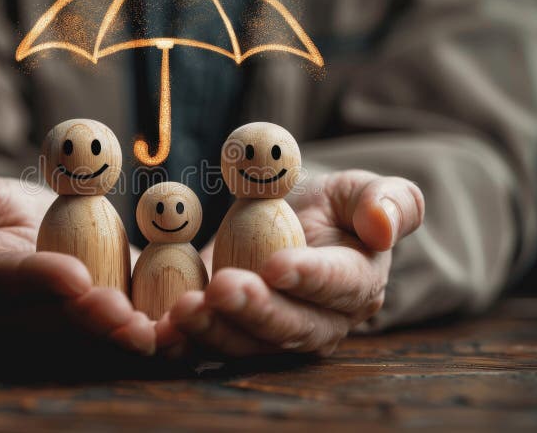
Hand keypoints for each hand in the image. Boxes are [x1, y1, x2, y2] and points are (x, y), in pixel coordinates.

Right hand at [0, 175, 154, 354]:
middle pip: (53, 322)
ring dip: (121, 338)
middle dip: (89, 319)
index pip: (7, 281)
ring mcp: (52, 332)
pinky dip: (150, 338)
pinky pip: (118, 337)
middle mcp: (10, 321)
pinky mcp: (91, 331)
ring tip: (152, 330)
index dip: (40, 281)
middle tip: (123, 310)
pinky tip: (176, 332)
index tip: (74, 276)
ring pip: (88, 340)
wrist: (33, 232)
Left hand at [156, 170, 424, 357]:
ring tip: (182, 309)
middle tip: (222, 288)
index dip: (310, 278)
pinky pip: (199, 345)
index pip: (340, 287)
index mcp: (354, 285)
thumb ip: (389, 201)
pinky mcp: (225, 334)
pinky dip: (172, 339)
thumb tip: (385, 225)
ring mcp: (267, 336)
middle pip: (288, 329)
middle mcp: (314, 323)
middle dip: (254, 312)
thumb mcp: (360, 190)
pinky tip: (147, 327)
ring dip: (210, 331)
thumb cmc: (329, 209)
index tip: (278, 265)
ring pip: (241, 345)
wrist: (285, 228)